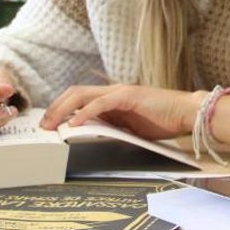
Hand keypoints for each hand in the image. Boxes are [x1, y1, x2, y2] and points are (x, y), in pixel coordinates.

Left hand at [40, 84, 204, 139]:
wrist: (186, 112)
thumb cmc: (162, 121)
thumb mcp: (130, 128)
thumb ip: (112, 128)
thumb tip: (90, 137)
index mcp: (111, 99)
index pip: (79, 98)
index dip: (60, 109)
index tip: (48, 125)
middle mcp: (112, 91)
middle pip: (74, 93)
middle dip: (55, 108)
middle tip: (43, 126)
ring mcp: (120, 92)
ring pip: (83, 95)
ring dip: (63, 110)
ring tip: (52, 125)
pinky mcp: (129, 96)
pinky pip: (101, 104)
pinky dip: (85, 113)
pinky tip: (75, 124)